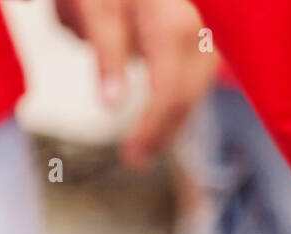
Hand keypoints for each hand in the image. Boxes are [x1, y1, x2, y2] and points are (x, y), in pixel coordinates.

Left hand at [54, 0, 215, 168]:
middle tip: (135, 161)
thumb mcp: (94, 9)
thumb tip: (114, 103)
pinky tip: (159, 123)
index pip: (170, 88)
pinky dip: (178, 101)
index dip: (153, 127)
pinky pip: (193, 74)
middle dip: (163, 130)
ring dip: (173, 120)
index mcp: (167, 19)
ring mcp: (196, 28)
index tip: (131, 157)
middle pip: (188, 91)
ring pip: (196, 85)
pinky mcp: (192, 32)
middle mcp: (191, 23)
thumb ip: (106, 51)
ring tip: (146, 148)